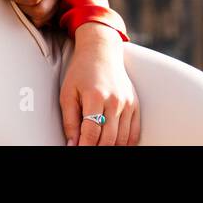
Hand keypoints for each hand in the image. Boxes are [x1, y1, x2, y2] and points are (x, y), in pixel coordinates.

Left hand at [60, 23, 138, 145]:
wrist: (101, 52)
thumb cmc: (81, 72)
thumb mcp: (67, 93)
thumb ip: (69, 121)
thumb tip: (72, 144)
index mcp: (95, 96)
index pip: (91, 132)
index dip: (84, 147)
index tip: (77, 150)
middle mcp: (115, 100)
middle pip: (108, 139)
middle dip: (97, 149)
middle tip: (87, 149)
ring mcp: (128, 103)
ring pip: (123, 139)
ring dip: (110, 147)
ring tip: (98, 147)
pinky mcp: (135, 105)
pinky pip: (134, 133)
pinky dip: (126, 144)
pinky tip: (115, 144)